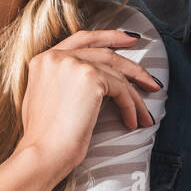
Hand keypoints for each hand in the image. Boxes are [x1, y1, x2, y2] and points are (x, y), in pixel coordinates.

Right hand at [16, 29, 160, 175]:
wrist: (42, 153)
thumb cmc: (44, 137)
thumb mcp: (45, 98)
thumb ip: (61, 80)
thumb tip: (88, 82)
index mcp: (44, 59)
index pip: (82, 39)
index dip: (108, 37)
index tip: (127, 39)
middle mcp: (58, 56)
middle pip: (105, 53)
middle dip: (132, 65)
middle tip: (148, 77)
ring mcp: (74, 64)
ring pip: (117, 74)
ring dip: (135, 95)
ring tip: (145, 114)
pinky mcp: (91, 78)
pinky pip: (121, 90)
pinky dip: (131, 107)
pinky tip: (133, 122)